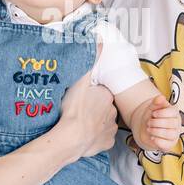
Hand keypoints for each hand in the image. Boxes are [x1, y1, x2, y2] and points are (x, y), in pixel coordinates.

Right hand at [57, 44, 116, 161]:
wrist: (71, 137)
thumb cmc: (73, 110)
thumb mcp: (80, 81)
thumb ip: (90, 61)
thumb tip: (100, 42)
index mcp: (106, 96)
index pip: (101, 92)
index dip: (92, 95)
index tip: (82, 98)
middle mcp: (112, 112)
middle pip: (104, 107)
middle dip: (95, 108)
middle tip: (80, 111)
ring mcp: (111, 128)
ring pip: (105, 123)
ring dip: (96, 123)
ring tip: (82, 123)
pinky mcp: (107, 142)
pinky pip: (103, 138)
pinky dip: (96, 137)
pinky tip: (86, 135)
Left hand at [137, 93, 181, 151]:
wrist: (146, 128)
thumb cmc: (152, 116)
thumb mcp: (152, 107)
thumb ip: (157, 102)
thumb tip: (161, 97)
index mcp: (174, 113)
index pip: (172, 112)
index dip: (161, 113)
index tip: (153, 114)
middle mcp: (176, 124)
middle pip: (171, 123)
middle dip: (156, 123)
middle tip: (148, 122)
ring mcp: (174, 134)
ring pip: (170, 134)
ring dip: (156, 131)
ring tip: (149, 129)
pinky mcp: (170, 144)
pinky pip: (167, 145)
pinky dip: (158, 141)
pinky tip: (152, 137)